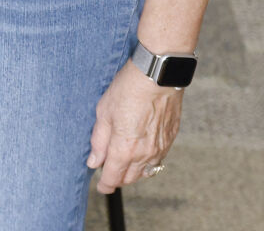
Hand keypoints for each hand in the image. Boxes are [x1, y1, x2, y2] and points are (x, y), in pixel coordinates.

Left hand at [87, 60, 182, 193]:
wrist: (158, 76)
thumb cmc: (128, 89)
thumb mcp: (104, 112)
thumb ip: (99, 141)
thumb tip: (93, 161)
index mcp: (123, 149)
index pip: (113, 178)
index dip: (105, 185)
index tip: (101, 186)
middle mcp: (143, 154)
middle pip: (129, 178)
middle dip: (118, 178)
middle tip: (109, 172)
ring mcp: (160, 148)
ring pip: (145, 172)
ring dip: (133, 172)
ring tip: (124, 163)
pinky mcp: (170, 139)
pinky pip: (158, 159)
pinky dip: (148, 162)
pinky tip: (141, 152)